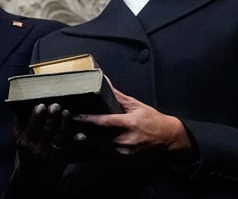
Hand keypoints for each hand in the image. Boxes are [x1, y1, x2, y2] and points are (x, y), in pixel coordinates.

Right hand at [15, 103, 79, 158]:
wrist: (34, 180)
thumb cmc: (28, 153)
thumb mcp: (19, 141)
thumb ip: (20, 125)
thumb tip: (21, 105)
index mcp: (25, 142)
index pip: (31, 127)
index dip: (36, 116)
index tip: (41, 105)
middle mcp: (38, 148)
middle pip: (46, 131)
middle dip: (51, 118)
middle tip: (55, 106)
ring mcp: (51, 154)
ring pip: (59, 137)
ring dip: (64, 124)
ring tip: (66, 113)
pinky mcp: (62, 158)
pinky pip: (70, 148)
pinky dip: (76, 141)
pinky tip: (81, 135)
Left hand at [73, 85, 190, 155]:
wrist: (168, 138)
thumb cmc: (152, 119)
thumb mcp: (137, 105)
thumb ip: (118, 96)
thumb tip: (105, 80)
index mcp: (129, 123)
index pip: (104, 122)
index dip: (88, 119)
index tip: (75, 115)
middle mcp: (126, 139)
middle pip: (98, 136)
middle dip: (83, 130)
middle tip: (69, 123)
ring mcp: (125, 150)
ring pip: (100, 145)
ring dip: (88, 138)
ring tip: (75, 130)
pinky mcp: (124, 157)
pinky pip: (106, 150)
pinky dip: (98, 144)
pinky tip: (89, 138)